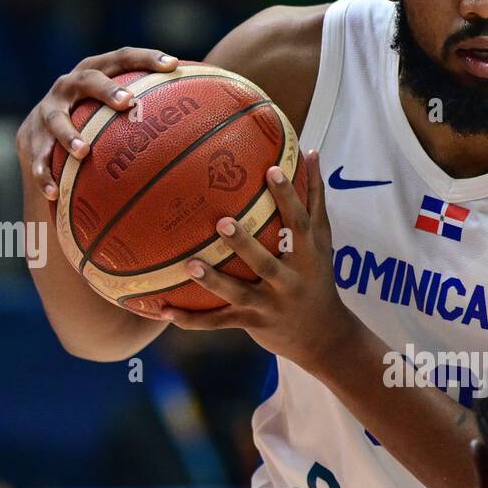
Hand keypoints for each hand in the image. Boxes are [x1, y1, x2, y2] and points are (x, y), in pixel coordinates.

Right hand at [16, 46, 179, 200]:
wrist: (44, 142)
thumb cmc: (100, 129)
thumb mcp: (120, 117)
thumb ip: (155, 115)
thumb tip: (214, 123)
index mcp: (95, 73)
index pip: (122, 58)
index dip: (147, 58)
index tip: (174, 66)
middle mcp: (68, 87)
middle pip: (86, 79)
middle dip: (105, 90)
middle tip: (126, 104)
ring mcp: (46, 111)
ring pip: (55, 119)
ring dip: (70, 134)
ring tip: (85, 152)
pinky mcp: (29, 139)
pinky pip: (37, 158)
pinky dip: (44, 173)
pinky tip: (54, 192)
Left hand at [159, 149, 357, 376]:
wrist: (324, 336)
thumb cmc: (318, 276)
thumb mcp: (324, 241)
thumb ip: (316, 198)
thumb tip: (312, 150)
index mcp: (307, 257)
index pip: (299, 224)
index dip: (287, 198)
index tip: (271, 170)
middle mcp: (289, 282)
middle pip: (266, 263)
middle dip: (245, 245)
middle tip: (222, 221)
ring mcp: (269, 306)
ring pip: (238, 295)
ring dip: (214, 282)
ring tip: (190, 264)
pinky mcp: (252, 324)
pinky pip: (218, 322)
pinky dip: (191, 321)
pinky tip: (163, 311)